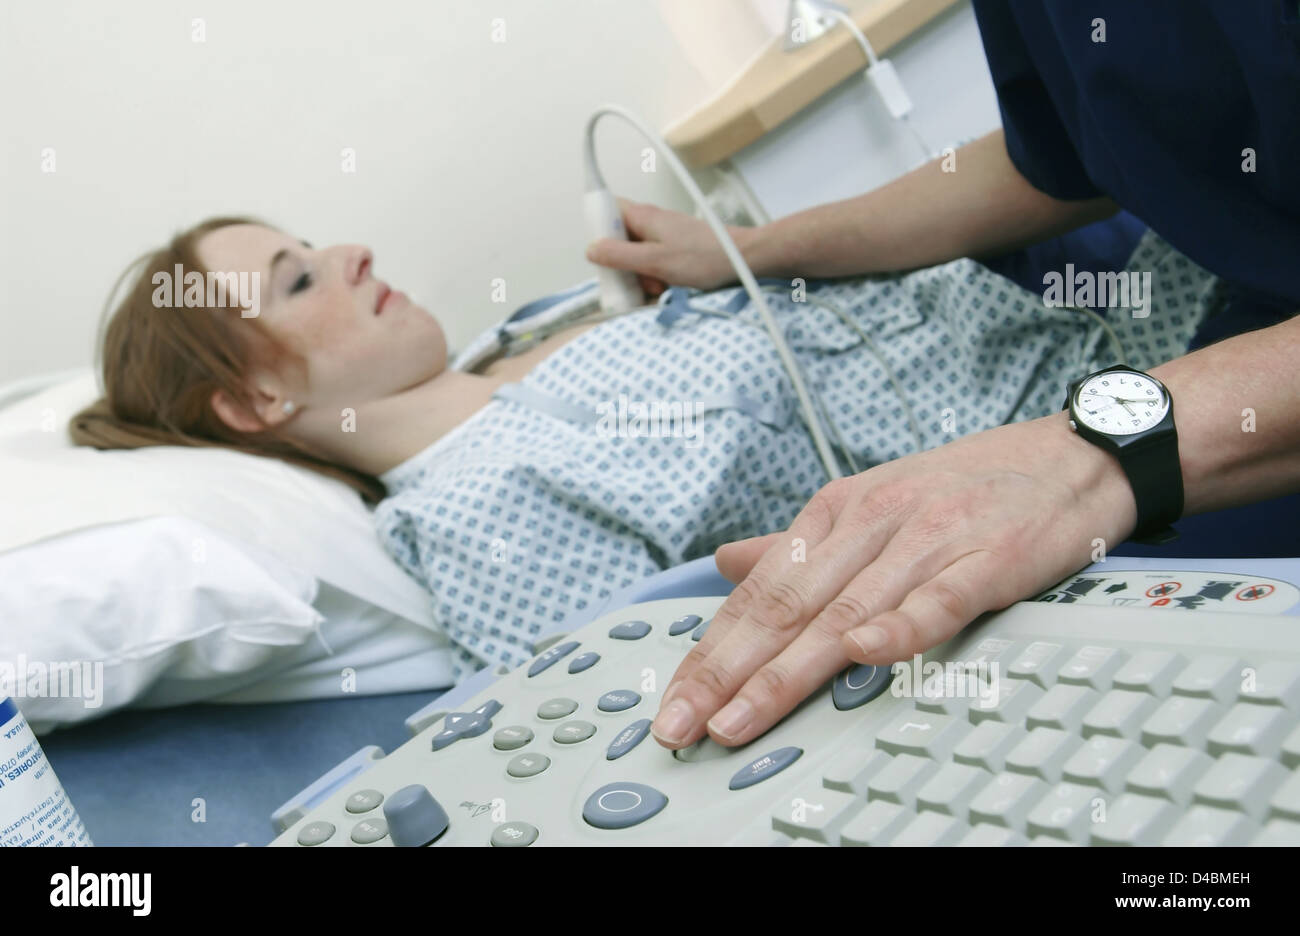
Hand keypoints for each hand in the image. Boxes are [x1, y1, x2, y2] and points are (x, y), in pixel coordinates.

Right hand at [584, 198, 753, 298]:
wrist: (743, 260)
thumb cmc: (707, 257)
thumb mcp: (655, 261)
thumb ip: (619, 256)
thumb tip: (592, 250)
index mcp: (642, 217)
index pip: (605, 212)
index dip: (598, 235)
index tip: (601, 257)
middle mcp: (651, 223)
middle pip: (618, 241)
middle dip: (622, 265)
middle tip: (635, 280)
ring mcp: (663, 238)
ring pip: (636, 257)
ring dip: (641, 276)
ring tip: (658, 286)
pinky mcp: (674, 251)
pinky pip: (653, 265)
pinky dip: (656, 278)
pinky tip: (668, 288)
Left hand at [650, 411, 1138, 748]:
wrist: (1067, 457)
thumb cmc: (963, 488)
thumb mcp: (869, 503)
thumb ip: (796, 543)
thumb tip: (727, 563)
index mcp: (836, 512)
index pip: (759, 594)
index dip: (711, 652)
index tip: (675, 700)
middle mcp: (871, 524)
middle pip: (785, 608)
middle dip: (725, 673)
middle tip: (682, 723)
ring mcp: (928, 540)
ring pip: (843, 612)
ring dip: (786, 672)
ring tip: (739, 719)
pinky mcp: (988, 558)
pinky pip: (937, 598)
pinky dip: (898, 628)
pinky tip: (860, 655)